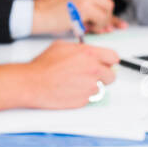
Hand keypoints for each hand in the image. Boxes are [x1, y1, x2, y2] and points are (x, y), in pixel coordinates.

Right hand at [0, 41, 117, 110]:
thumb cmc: (44, 65)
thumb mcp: (62, 46)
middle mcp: (93, 70)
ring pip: (100, 87)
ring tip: (75, 82)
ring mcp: (90, 86)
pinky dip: (83, 94)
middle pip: (111, 75)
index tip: (106, 63)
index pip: (113, 57)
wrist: (34, 83)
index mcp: (89, 54)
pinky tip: (70, 89)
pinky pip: (90, 97)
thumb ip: (80, 48)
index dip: (109, 61)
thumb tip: (88, 51)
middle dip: (103, 75)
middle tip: (91, 74)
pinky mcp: (85, 100)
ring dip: (91, 85)